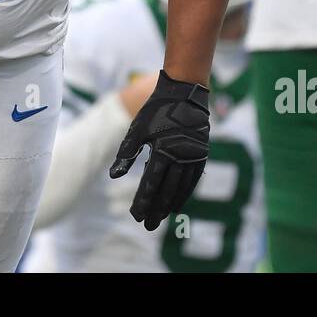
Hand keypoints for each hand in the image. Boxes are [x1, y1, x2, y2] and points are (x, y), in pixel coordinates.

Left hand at [109, 69, 209, 229]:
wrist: (184, 92)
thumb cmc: (157, 109)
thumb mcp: (137, 128)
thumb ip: (127, 153)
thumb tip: (114, 176)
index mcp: (163, 150)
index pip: (151, 184)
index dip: (143, 201)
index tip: (135, 215)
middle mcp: (180, 156)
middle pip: (166, 190)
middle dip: (156, 209)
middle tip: (147, 224)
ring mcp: (193, 156)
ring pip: (181, 188)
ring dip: (170, 205)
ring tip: (161, 218)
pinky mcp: (201, 154)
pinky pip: (193, 180)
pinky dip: (184, 193)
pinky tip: (177, 204)